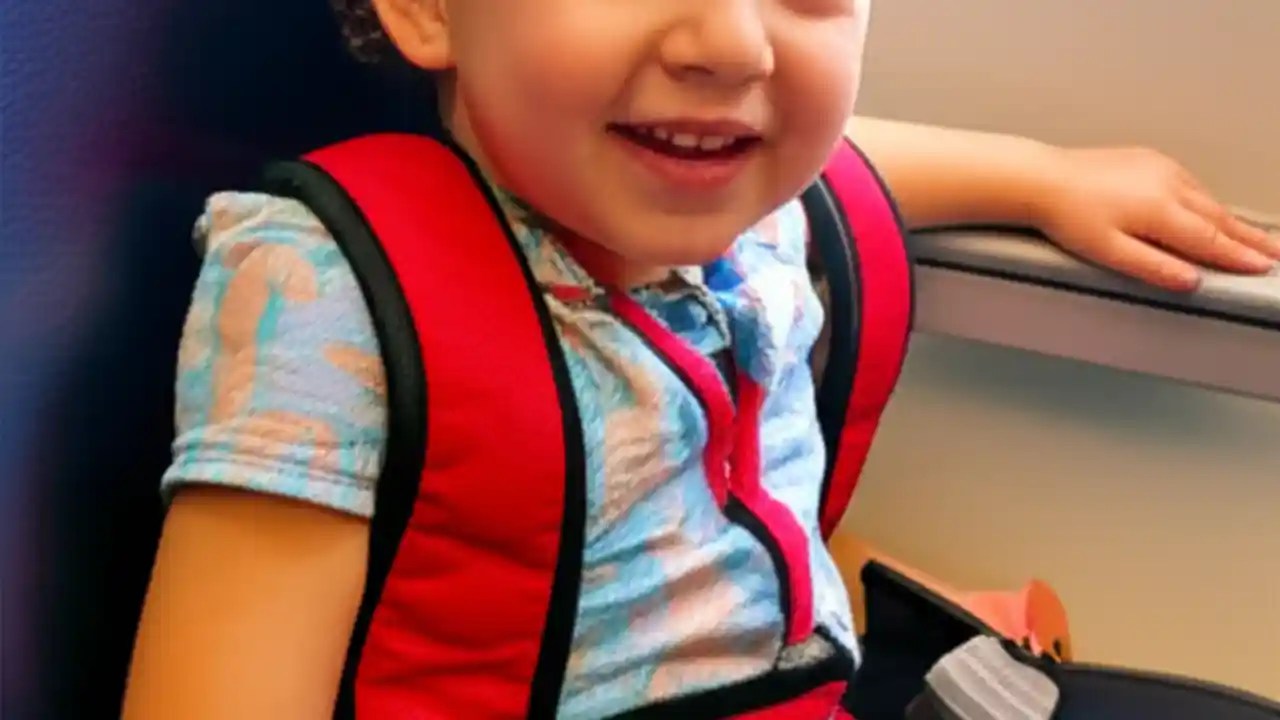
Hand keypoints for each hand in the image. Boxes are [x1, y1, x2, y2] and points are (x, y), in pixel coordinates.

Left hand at [1035, 147, 1279, 291]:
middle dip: (1250, 238)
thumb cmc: (1067, 216)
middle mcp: (1168, 184)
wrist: (1041, 178)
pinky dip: (1207, 201)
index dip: (1239, 256)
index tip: (1265, 267)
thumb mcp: (1107, 251)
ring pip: (1206, 199)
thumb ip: (1153, 267)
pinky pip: (1189, 184)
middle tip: (1276, 254)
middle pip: (1218, 218)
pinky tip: (1211, 211)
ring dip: (1232, 220)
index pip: (1210, 240)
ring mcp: (1160, 168)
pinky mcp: (1150, 159)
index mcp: (1160, 209)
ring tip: (1255, 238)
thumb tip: (1191, 281)